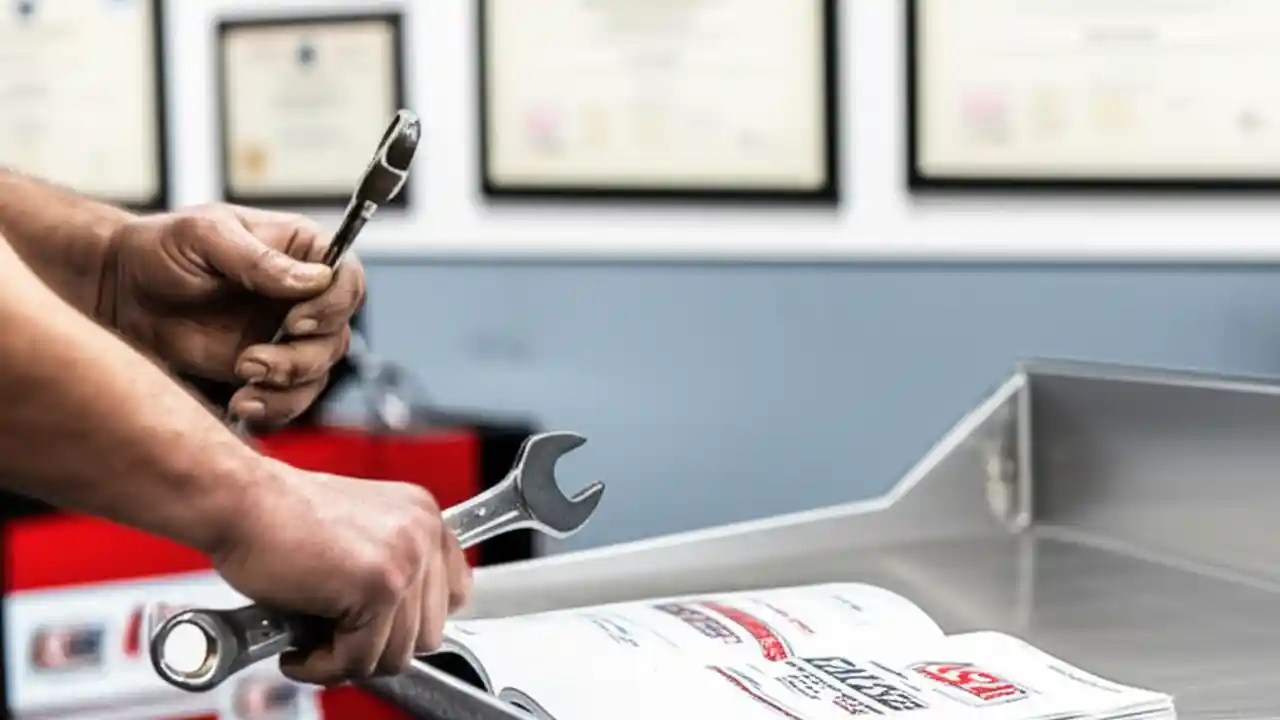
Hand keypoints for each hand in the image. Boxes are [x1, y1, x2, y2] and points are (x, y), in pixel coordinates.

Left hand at [97, 204, 365, 425]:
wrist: (120, 292)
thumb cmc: (161, 248)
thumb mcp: (205, 235)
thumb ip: (258, 258)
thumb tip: (312, 280)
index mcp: (300, 251)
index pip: (347, 279)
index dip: (334, 305)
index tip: (297, 321)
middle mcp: (303, 296)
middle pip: (338, 335)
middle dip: (302, 356)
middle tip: (253, 360)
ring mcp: (286, 336)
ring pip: (318, 372)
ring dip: (287, 386)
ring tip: (242, 381)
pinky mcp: (265, 370)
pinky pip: (290, 399)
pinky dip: (273, 408)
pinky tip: (241, 404)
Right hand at [214, 460, 472, 684]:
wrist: (242, 502)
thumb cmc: (279, 515)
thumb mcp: (355, 530)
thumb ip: (387, 564)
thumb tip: (400, 623)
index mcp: (423, 516)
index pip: (454, 593)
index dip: (413, 624)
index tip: (382, 632)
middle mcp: (423, 533)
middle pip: (428, 633)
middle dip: (378, 647)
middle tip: (335, 642)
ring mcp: (406, 560)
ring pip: (396, 654)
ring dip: (348, 660)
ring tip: (311, 642)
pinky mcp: (379, 587)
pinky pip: (360, 658)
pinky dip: (323, 666)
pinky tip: (298, 649)